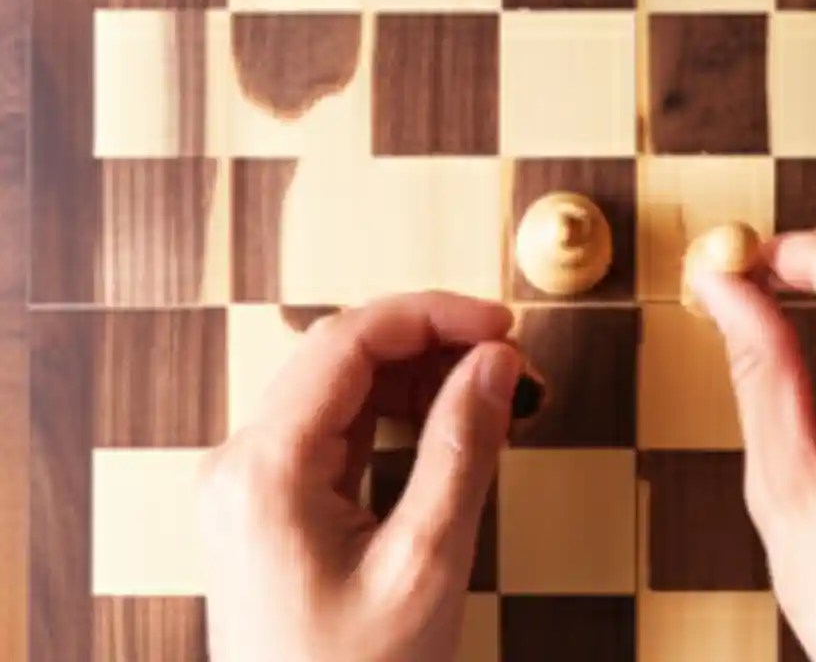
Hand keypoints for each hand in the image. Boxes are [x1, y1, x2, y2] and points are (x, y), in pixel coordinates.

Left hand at [198, 292, 521, 661]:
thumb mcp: (426, 564)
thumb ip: (462, 449)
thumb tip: (494, 362)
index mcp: (263, 471)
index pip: (347, 342)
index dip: (432, 316)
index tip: (501, 326)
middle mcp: (242, 466)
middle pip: (340, 358)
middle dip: (431, 345)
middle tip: (508, 361)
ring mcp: (251, 486)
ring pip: (341, 390)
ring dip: (418, 379)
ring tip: (492, 396)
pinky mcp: (271, 506)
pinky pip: (336, 432)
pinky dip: (396, 418)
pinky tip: (449, 427)